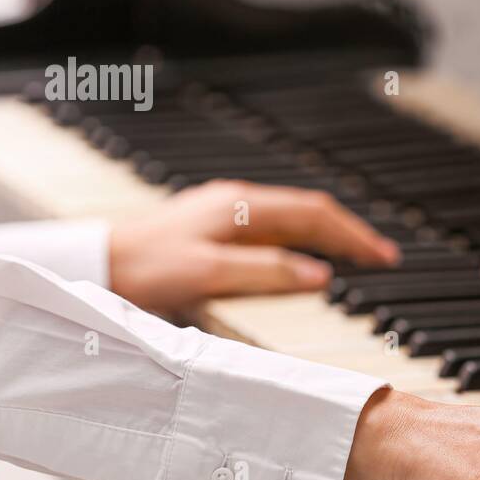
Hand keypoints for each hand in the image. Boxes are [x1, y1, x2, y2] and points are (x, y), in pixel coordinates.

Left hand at [109, 179, 399, 309]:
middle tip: (383, 258)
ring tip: (356, 258)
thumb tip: (320, 276)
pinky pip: (273, 230)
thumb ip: (266, 272)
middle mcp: (238, 203)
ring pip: (293, 219)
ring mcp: (225, 213)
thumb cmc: (143, 266)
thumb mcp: (208, 273)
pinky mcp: (214, 229)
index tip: (385, 257)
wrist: (94, 262)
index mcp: (242, 206)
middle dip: (350, 233)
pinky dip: (303, 243)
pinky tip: (306, 260)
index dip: (355, 235)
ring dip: (328, 237)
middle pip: (310, 212)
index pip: (316, 214)